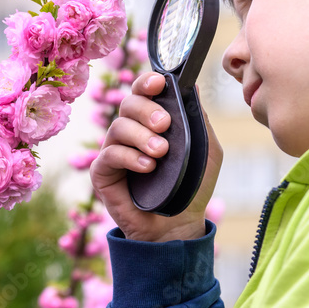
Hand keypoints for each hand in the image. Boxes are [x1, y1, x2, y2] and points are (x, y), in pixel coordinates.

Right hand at [90, 71, 222, 242]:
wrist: (179, 224)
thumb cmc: (191, 186)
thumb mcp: (205, 150)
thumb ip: (198, 120)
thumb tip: (193, 86)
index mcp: (152, 121)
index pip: (143, 92)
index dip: (147, 83)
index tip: (159, 82)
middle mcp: (130, 132)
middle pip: (128, 103)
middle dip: (147, 109)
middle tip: (165, 124)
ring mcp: (114, 151)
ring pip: (118, 126)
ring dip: (141, 136)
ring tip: (161, 152)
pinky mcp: (102, 173)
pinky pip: (109, 155)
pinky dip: (130, 157)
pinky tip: (148, 167)